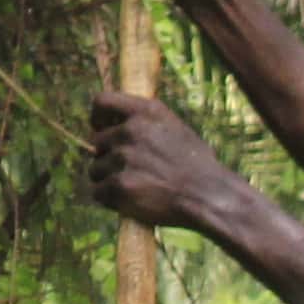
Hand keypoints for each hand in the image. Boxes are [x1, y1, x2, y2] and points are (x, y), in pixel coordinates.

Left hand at [85, 89, 238, 229]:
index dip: (97, 118)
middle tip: (130, 171)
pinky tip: (130, 201)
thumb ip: (144, 122)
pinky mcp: (119, 185)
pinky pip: (97, 192)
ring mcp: (123, 158)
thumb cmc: (195, 165)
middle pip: (96, 142)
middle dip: (107, 157)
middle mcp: (131, 130)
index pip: (101, 102)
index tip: (101, 129)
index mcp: (145, 112)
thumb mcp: (174, 127)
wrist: (208, 195)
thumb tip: (114, 124)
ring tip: (135, 187)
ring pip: (95, 170)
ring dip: (108, 180)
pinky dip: (109, 199)